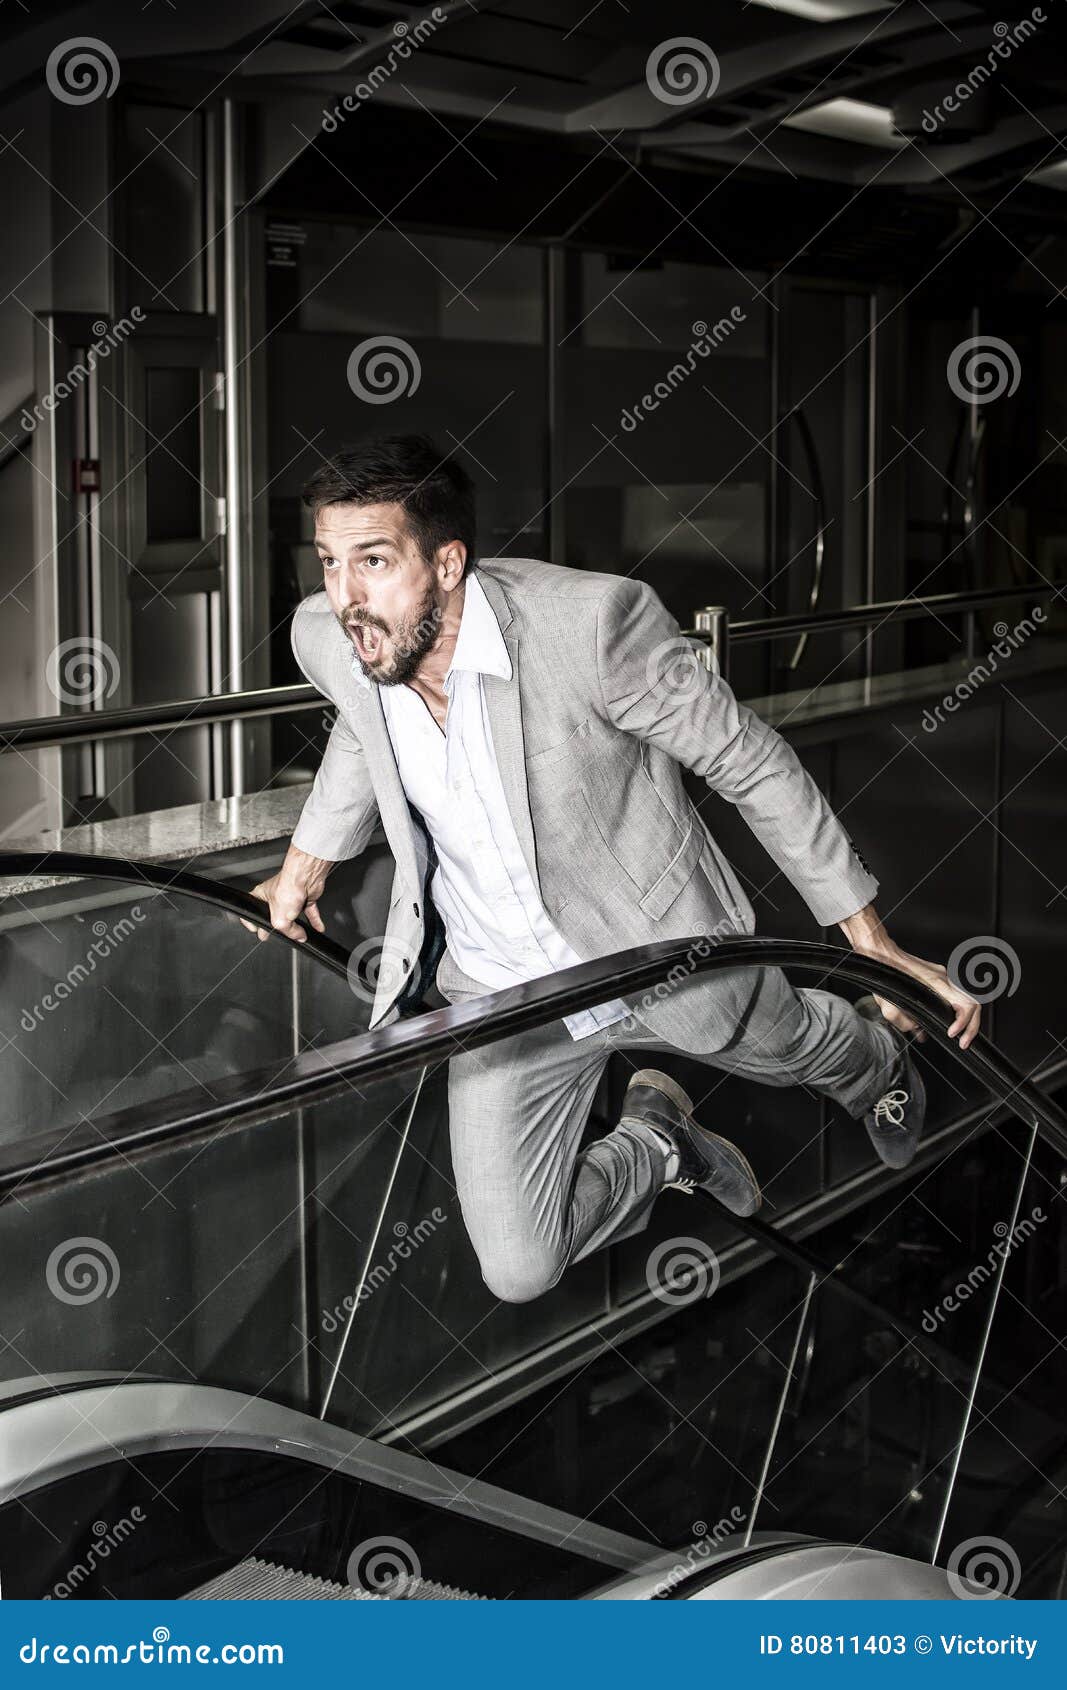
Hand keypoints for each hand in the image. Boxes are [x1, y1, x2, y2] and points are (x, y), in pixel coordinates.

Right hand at [239, 846, 331, 943]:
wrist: (306, 877)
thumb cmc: (287, 888)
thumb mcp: (279, 920)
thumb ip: (289, 932)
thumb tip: (298, 936)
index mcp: (261, 898)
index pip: (254, 914)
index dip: (256, 925)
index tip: (260, 933)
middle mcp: (275, 897)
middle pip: (276, 917)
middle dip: (280, 927)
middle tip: (281, 936)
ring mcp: (290, 897)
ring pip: (293, 915)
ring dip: (298, 926)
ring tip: (300, 935)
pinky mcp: (304, 897)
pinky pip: (309, 912)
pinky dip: (314, 921)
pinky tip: (316, 928)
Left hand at [860, 946, 980, 1049]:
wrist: (881, 953)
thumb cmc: (884, 973)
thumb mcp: (889, 1007)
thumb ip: (905, 1023)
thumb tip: (916, 1030)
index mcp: (936, 983)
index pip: (966, 1004)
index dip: (964, 1023)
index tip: (952, 1034)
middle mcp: (943, 978)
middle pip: (973, 1004)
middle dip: (971, 1026)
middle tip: (964, 1042)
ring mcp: (941, 976)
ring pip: (965, 1000)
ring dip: (965, 1019)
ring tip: (958, 1034)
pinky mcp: (936, 976)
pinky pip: (952, 995)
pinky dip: (954, 1010)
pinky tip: (944, 1020)